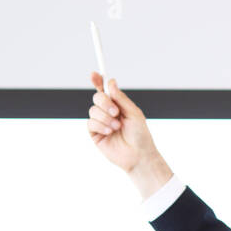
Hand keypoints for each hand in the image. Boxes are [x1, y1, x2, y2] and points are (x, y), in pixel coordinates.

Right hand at [88, 73, 173, 198]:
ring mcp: (100, 123)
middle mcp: (108, 112)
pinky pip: (90, 123)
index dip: (98, 81)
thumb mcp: (133, 113)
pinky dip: (100, 125)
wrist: (139, 155)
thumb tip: (111, 81)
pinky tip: (109, 132)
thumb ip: (121, 98)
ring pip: (93, 110)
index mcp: (118, 105)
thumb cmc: (140, 135)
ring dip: (105, 117)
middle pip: (97, 97)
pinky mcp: (95, 134)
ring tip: (117, 127)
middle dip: (104, 102)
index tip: (94, 74)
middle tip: (116, 111)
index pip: (105, 90)